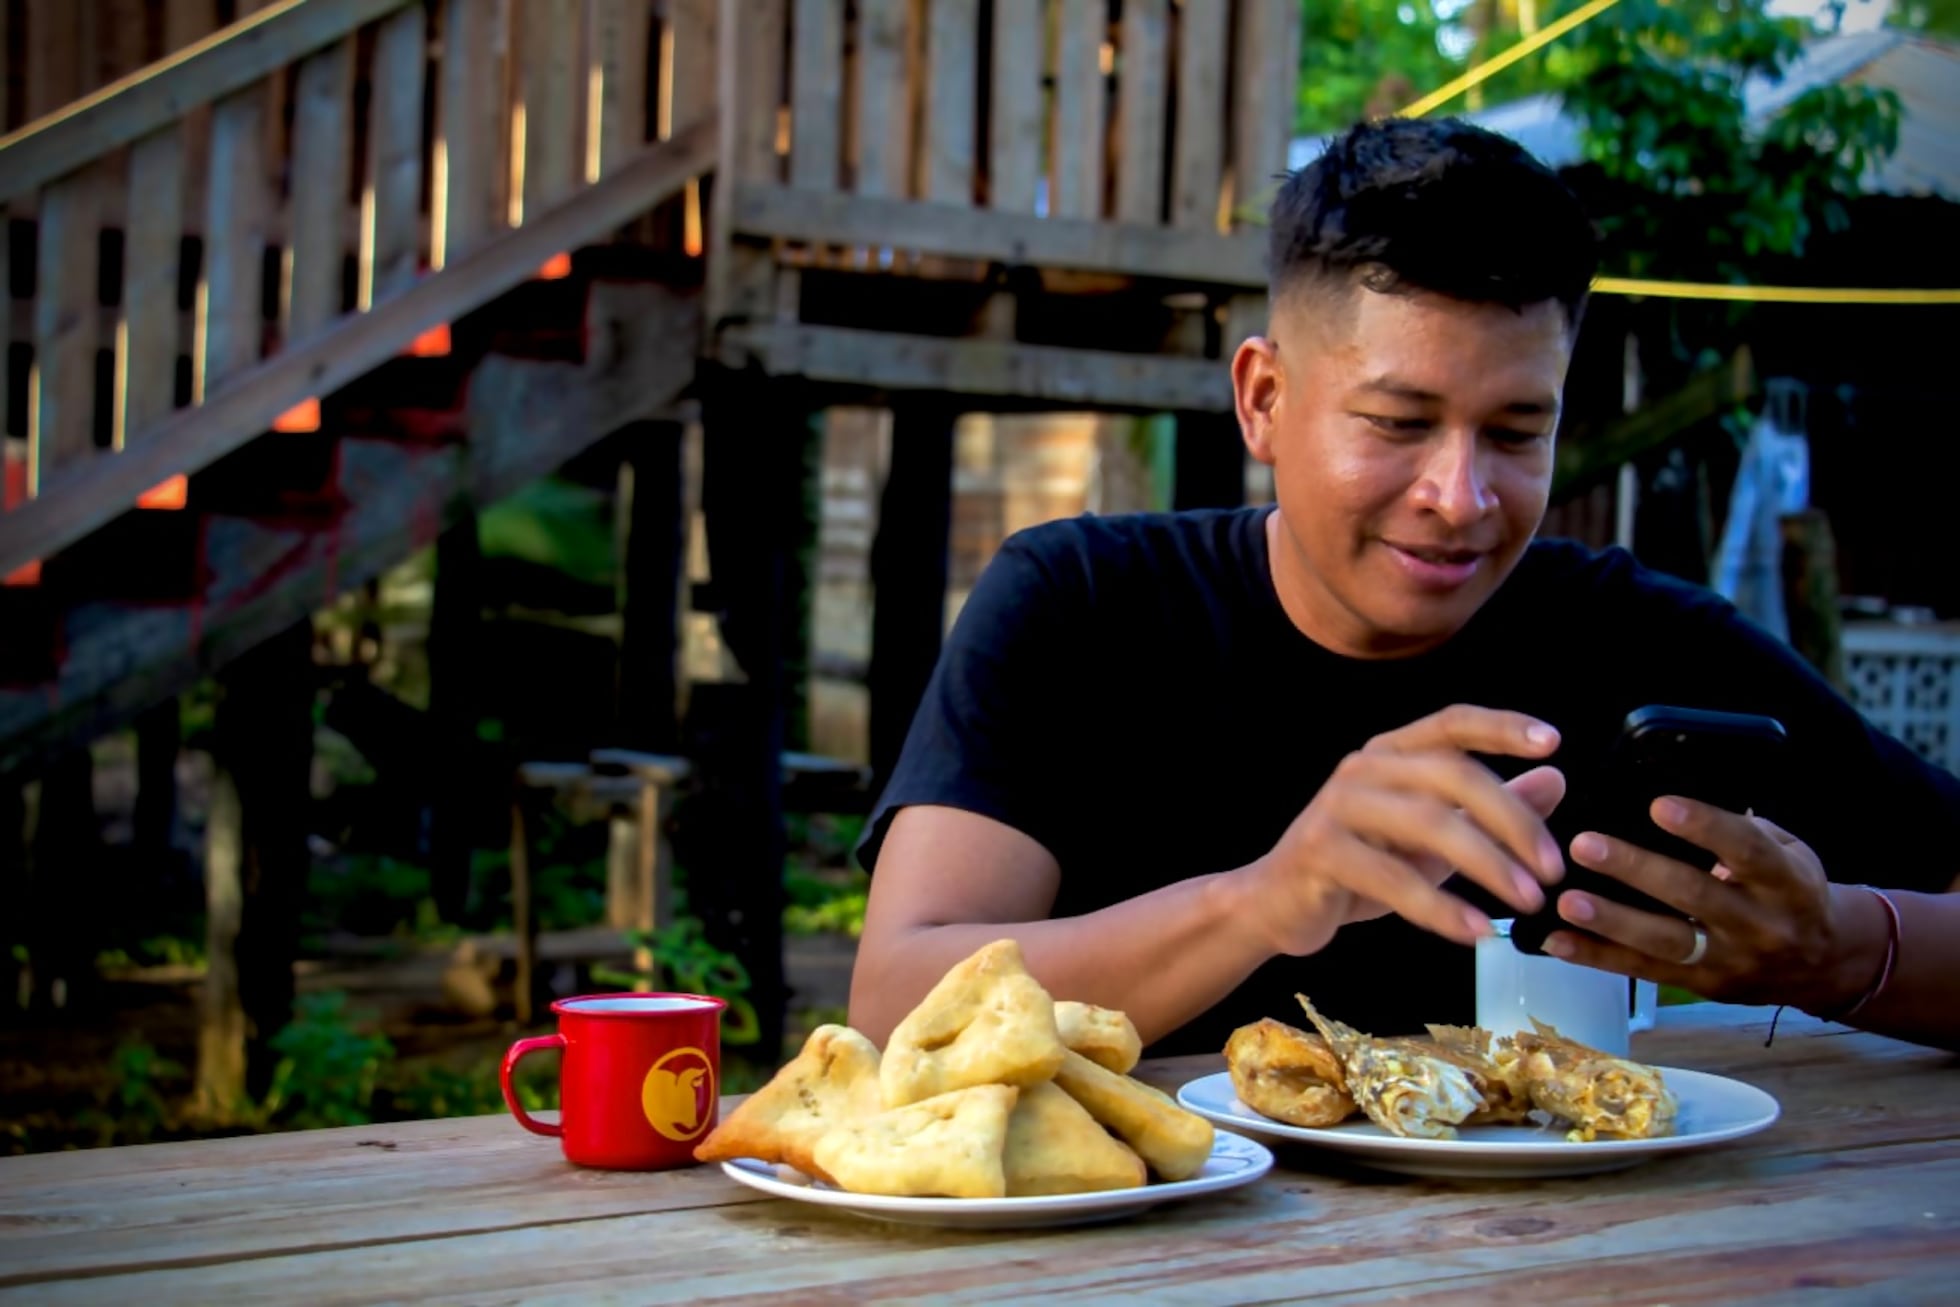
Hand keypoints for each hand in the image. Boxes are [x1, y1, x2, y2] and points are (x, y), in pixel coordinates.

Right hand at [1242, 705, 1567, 955]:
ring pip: (1427, 821)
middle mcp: (1363, 768)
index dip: (1500, 727)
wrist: (1277, 905)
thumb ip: (1492, 809)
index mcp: (1391, 753)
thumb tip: (1556, 778)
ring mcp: (1337, 807)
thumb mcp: (1436, 840)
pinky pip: (1392, 878)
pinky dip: (1441, 907)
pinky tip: (1476, 930)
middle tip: (1553, 867)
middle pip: (1451, 774)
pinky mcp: (1320, 853)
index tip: (1552, 742)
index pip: (1450, 723)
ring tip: (1529, 901)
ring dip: (1487, 864)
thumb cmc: (1362, 868)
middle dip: (1512, 820)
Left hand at [1544, 797, 1882, 1011]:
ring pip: (1665, 942)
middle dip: (1636, 870)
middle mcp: (1760, 925)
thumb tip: (1680, 806)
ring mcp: (1729, 960)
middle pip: (1693, 896)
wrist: (1825, 965)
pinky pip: (1644, 972)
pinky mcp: (1702, 985)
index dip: (1704, 827)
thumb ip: (1745, 833)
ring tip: (1566, 901)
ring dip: (1611, 921)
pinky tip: (1558, 941)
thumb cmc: (1792, 891)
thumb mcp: (1789, 853)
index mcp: (1787, 883)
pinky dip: (1597, 957)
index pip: (1746, 850)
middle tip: (1585, 845)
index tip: (1658, 805)